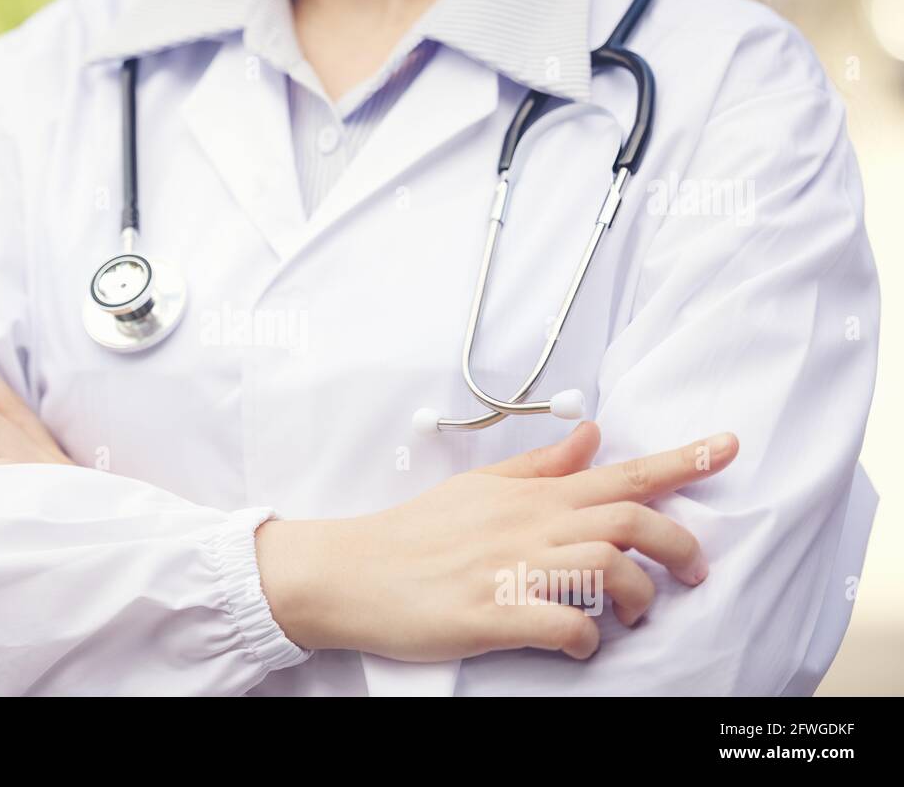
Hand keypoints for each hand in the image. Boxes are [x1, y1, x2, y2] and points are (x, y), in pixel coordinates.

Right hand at [256, 423, 737, 661]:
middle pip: (631, 523)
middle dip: (681, 547)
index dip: (681, 461)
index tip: (727, 448)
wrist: (351, 572)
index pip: (620, 473)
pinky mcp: (492, 615)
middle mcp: (529, 527)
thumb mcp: (480, 486)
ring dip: (638, 598)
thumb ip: (542, 464)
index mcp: (531, 496)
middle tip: (693, 573)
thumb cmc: (415, 531)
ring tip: (633, 617)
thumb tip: (593, 435)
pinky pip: (565, 626)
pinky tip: (580, 645)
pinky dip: (587, 639)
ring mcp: (511, 570)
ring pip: (608, 571)